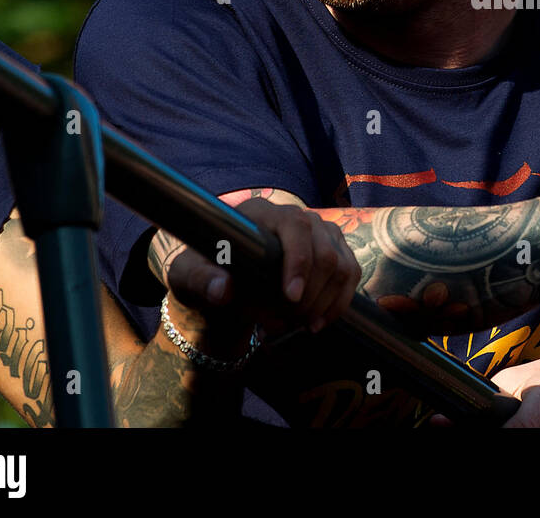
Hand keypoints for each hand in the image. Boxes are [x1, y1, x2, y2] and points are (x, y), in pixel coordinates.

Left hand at [149, 195, 361, 345]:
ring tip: (302, 325)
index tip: (291, 299)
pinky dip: (339, 303)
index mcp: (262, 213)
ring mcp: (320, 231)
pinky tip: (318, 322)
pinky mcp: (333, 248)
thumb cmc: (205, 270)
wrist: (221, 274)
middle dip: (312, 295)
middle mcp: (297, 215)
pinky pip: (350, 273)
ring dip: (326, 302)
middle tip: (291, 322)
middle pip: (325, 252)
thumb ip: (202, 280)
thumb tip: (222, 290)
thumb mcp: (190, 274)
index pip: (296, 228)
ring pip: (343, 265)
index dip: (299, 263)